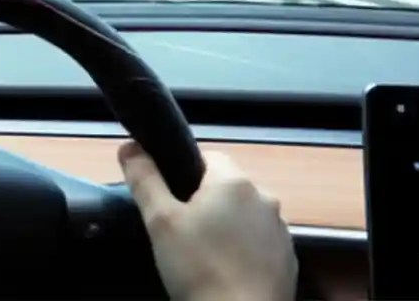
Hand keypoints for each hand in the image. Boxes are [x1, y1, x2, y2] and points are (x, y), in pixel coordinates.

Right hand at [119, 142, 296, 300]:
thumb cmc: (198, 268)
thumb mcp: (160, 222)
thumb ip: (144, 180)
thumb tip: (130, 148)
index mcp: (233, 181)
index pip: (208, 157)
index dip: (184, 174)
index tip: (171, 201)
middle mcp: (264, 198)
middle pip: (227, 188)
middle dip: (205, 204)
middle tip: (182, 231)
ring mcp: (281, 229)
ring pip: (245, 216)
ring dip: (227, 227)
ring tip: (204, 256)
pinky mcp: (288, 258)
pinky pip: (260, 242)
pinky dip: (244, 250)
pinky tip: (227, 271)